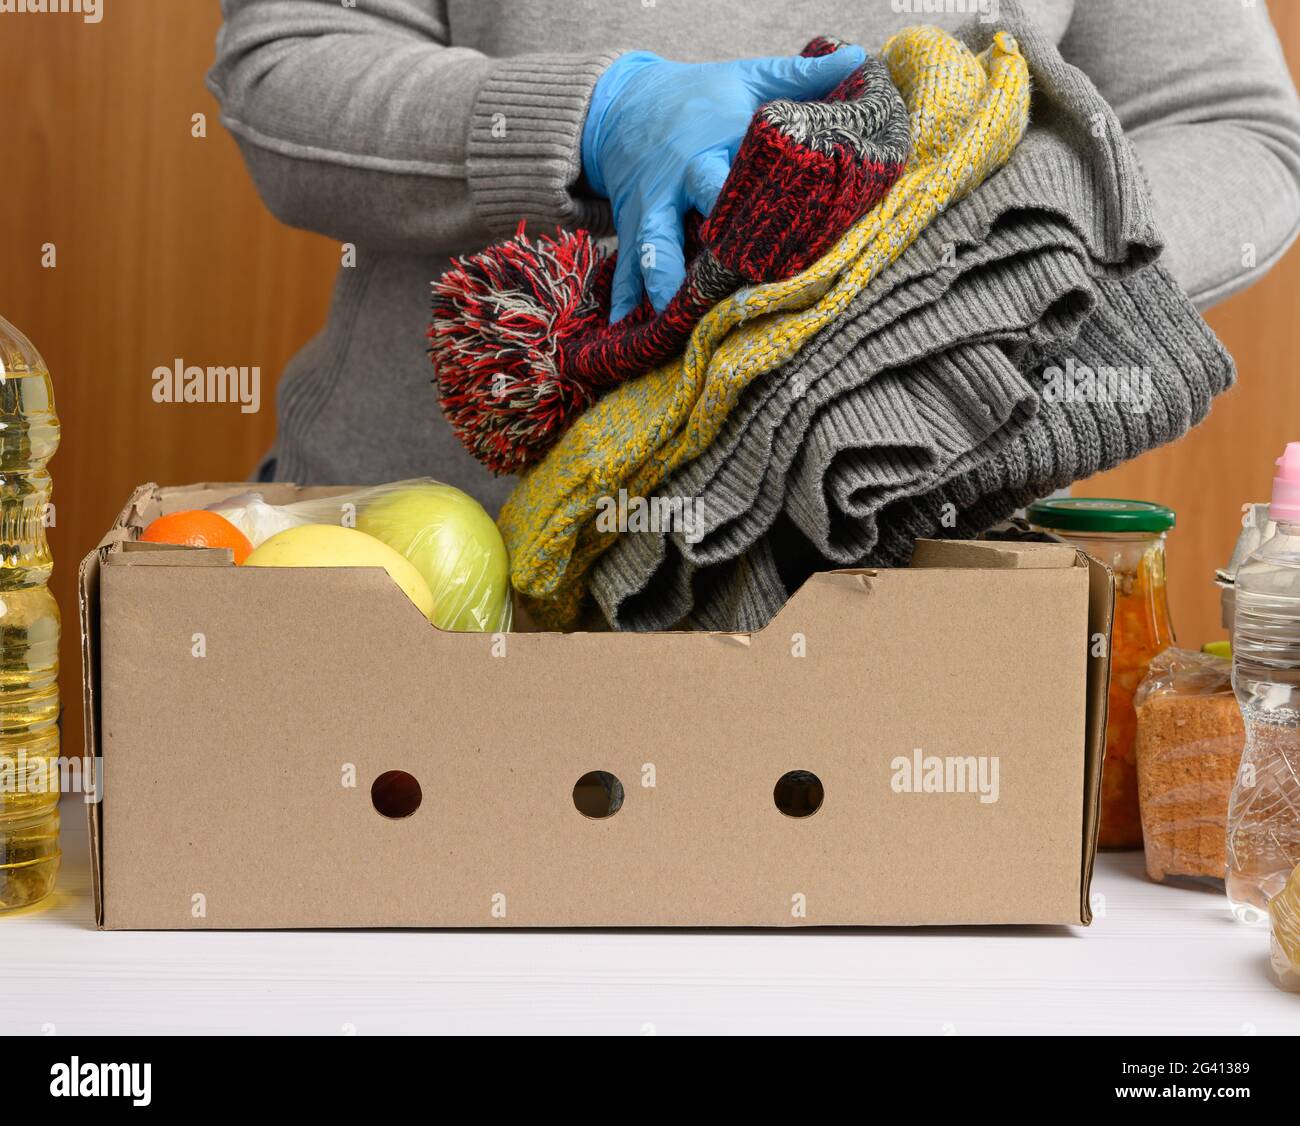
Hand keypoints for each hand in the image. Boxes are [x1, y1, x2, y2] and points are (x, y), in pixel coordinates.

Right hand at [581, 46, 866, 322]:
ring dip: (662, 283)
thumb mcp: (747, 77)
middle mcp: (679, 181)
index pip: (734, 178)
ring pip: (653, 248)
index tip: (779, 241)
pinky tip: (623, 329)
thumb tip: (857, 56)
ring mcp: (651, 208)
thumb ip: (800, 76)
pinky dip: (621, 300)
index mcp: (713, 146)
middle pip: (691, 218)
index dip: (752, 210)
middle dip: (708, 256)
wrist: (621, 104)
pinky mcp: (631, 229)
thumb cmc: (700, 95)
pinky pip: (624, 268)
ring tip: (674, 319)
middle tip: (732, 291)